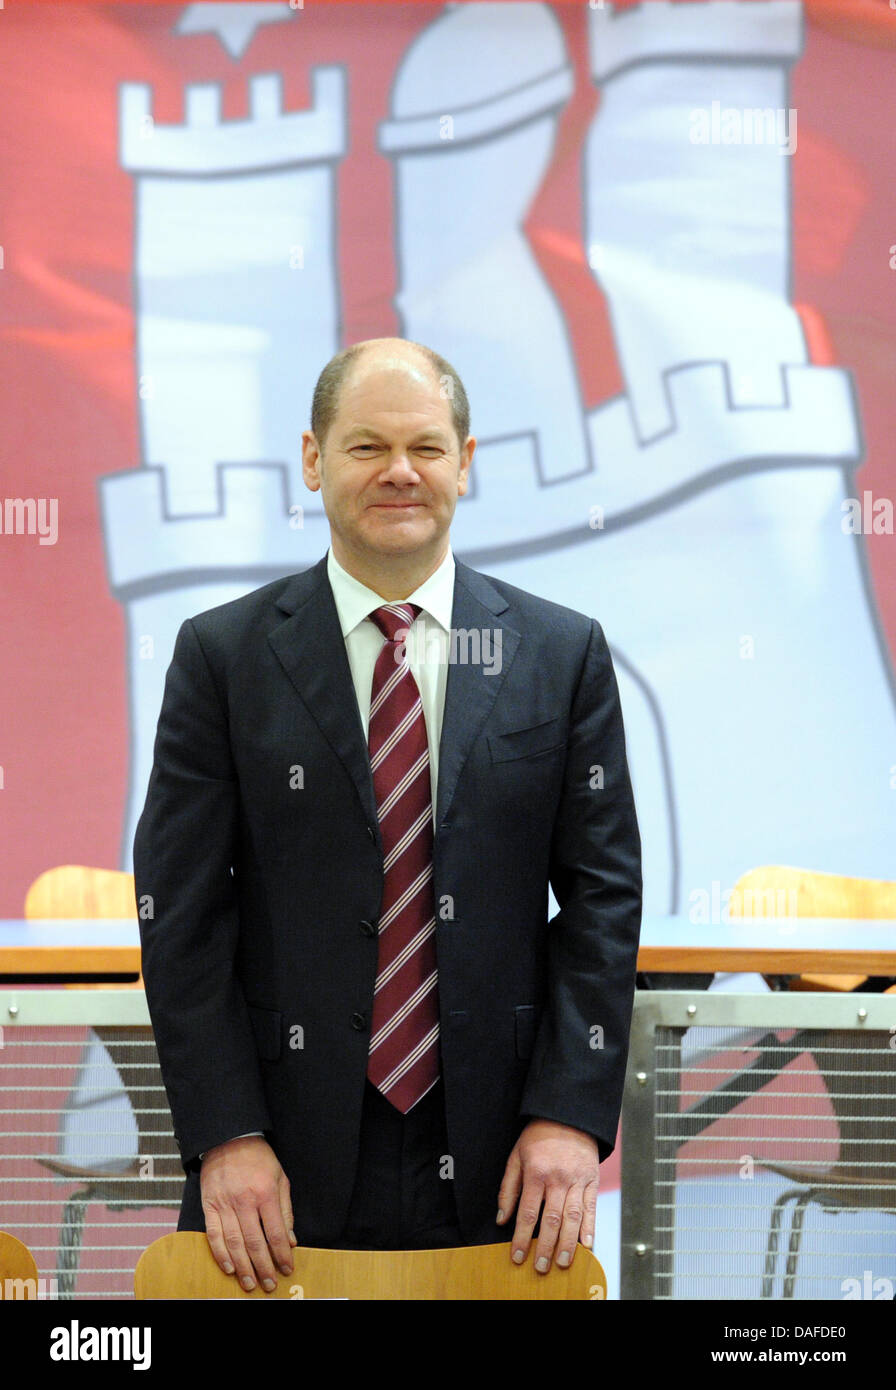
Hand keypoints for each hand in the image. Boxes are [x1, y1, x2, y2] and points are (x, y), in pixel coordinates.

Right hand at [200, 1135, 295, 1291]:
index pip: (276, 1232)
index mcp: (266, 1193)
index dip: (282, 1254)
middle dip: (263, 1267)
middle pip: (255, 1243)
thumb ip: (286, 1210)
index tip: (287, 1268)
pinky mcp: (209, 1205)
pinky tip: (229, 1267)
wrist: (229, 1139)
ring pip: (234, 1243)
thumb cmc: (258, 1158)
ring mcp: (225, 1204)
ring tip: (249, 1283)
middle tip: (269, 1285)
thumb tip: (291, 1240)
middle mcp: (245, 1201)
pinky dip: (221, 1254)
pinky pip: (214, 1235)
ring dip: (243, 1267)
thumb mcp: (281, 1178)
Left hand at [495, 1119, 598, 1272]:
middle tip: (542, 1267)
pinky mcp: (591, 1180)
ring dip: (568, 1243)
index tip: (518, 1256)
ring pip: (573, 1217)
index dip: (522, 1238)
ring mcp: (577, 1180)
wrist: (567, 1115)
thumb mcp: (516, 1157)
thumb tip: (502, 1219)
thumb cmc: (538, 1137)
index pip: (528, 1212)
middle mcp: (558, 1178)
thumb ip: (508, 1189)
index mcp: (536, 1172)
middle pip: (552, 1219)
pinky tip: (587, 1245)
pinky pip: (591, 1208)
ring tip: (563, 1263)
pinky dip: (590, 1228)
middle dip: (546, 1247)